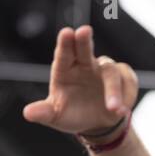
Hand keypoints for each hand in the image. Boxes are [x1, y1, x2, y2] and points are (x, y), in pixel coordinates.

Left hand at [23, 25, 137, 136]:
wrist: (96, 124)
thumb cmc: (72, 115)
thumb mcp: (55, 116)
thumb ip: (43, 113)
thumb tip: (27, 113)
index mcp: (65, 70)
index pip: (63, 54)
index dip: (65, 44)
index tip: (66, 33)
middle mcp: (85, 64)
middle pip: (84, 48)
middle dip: (84, 40)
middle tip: (84, 31)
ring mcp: (104, 70)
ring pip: (110, 72)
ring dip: (113, 90)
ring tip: (113, 109)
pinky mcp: (123, 77)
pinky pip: (127, 82)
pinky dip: (125, 97)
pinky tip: (119, 112)